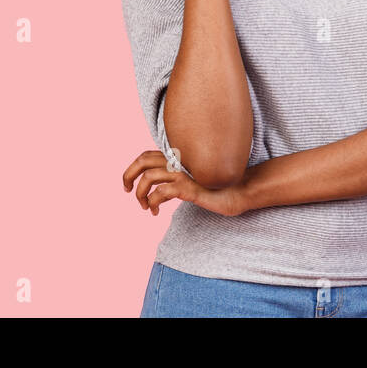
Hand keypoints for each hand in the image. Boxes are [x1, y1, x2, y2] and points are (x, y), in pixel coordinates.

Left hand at [122, 149, 245, 216]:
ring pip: (149, 178)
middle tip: (126, 190)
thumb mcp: (192, 181)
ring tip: (145, 207)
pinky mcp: (190, 188)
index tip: (129, 183)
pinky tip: (156, 212)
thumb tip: (159, 189)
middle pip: (143, 161)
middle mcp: (179, 163)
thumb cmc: (217, 188)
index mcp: (178, 160)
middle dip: (128, 176)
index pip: (147, 155)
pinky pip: (162, 192)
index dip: (133, 168)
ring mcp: (184, 174)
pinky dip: (153, 203)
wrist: (240, 191)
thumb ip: (176, 179)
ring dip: (140, 194)